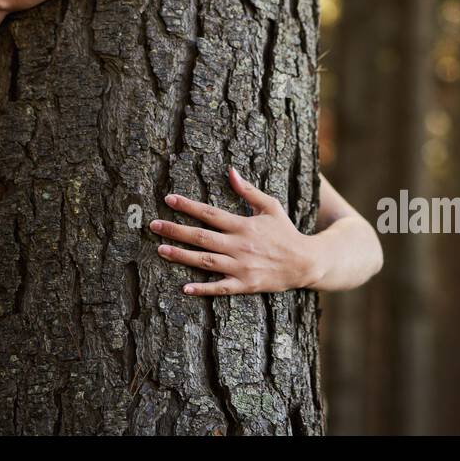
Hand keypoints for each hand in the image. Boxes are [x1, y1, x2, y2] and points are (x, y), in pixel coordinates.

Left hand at [151, 167, 315, 295]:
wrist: (306, 262)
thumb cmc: (286, 231)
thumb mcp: (270, 206)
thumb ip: (248, 191)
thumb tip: (231, 171)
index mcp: (243, 225)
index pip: (210, 213)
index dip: (188, 206)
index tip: (169, 199)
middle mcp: (239, 246)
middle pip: (201, 237)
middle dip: (175, 230)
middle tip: (154, 225)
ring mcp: (241, 267)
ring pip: (205, 261)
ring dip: (182, 256)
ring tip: (160, 250)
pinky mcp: (245, 285)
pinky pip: (220, 288)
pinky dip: (202, 289)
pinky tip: (184, 288)